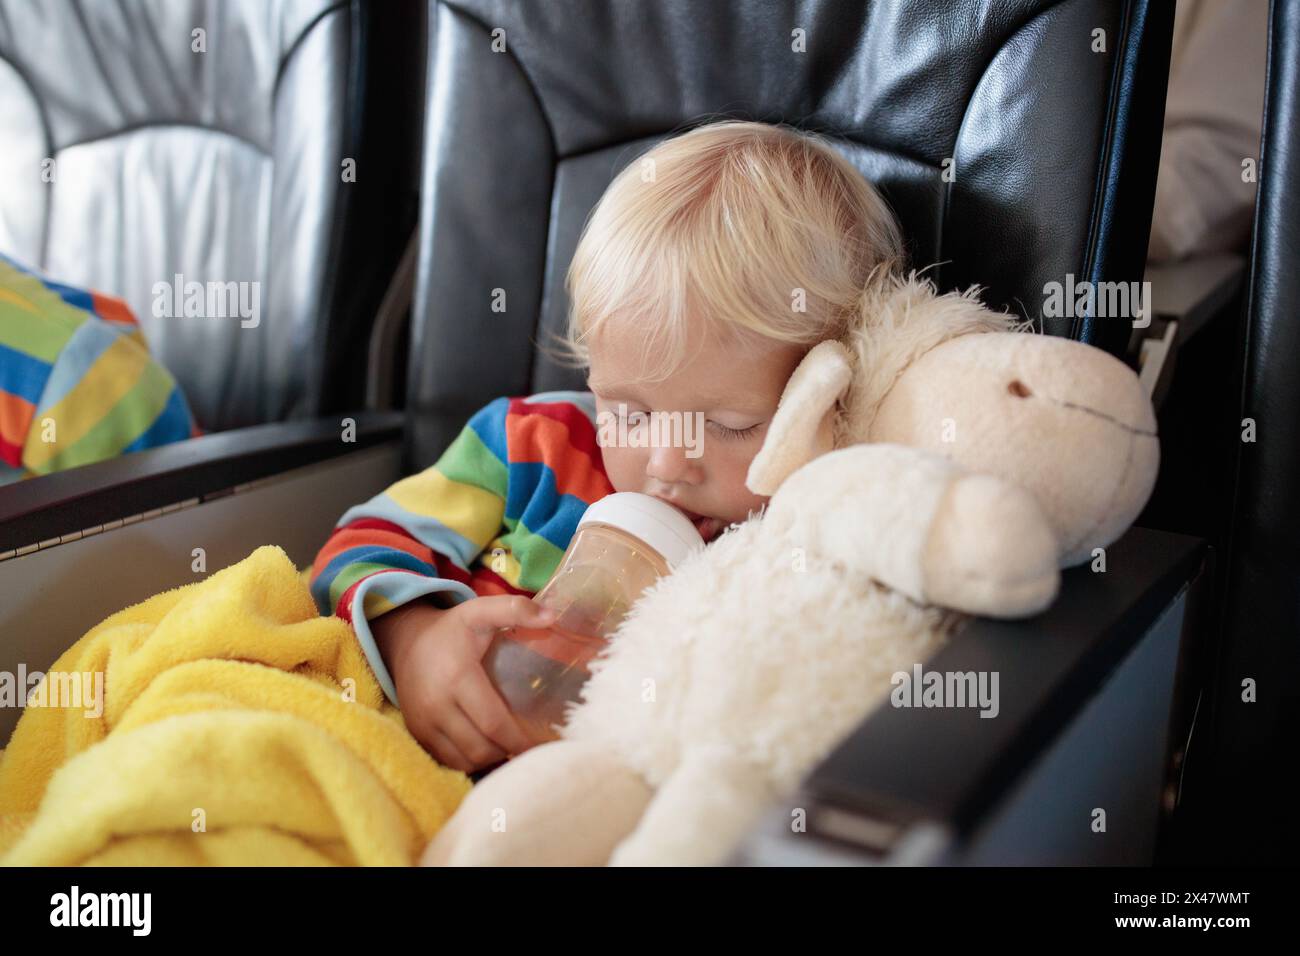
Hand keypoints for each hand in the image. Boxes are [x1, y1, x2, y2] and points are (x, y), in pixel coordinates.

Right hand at [375, 595, 557, 772]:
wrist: (405, 642)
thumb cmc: (451, 630)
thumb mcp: (480, 611)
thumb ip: (515, 609)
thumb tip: (552, 616)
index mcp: (457, 677)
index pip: (494, 722)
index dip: (520, 740)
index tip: (543, 744)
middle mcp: (437, 705)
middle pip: (481, 747)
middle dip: (509, 752)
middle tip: (532, 747)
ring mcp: (424, 723)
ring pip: (465, 760)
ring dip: (492, 758)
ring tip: (512, 748)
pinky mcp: (417, 734)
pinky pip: (449, 760)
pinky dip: (471, 761)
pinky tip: (489, 749)